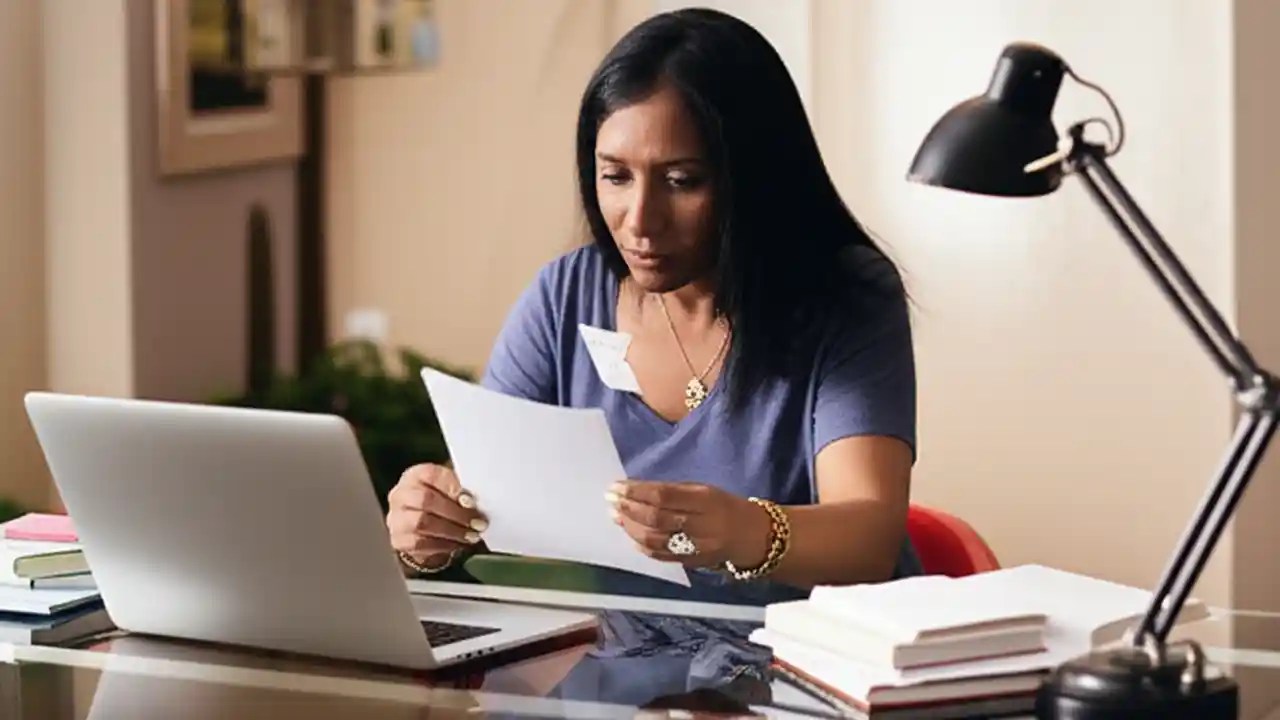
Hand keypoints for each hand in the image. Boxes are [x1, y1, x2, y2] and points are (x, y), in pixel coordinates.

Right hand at [387, 463, 487, 565]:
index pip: (431, 475)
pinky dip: (443, 545)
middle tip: (478, 522)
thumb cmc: (441, 503)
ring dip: (452, 530)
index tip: (472, 501)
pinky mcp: (398, 540)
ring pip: (422, 523)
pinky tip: (458, 544)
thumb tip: (473, 502)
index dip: (453, 488)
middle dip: (456, 513)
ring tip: (471, 535)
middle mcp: (401, 494)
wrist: (423, 529)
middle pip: (426, 500)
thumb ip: (461, 491)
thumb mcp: (451, 490)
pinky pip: (420, 543)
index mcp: (415, 475)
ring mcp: (396, 518)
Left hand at [606, 480, 770, 568]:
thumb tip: (637, 491)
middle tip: (611, 500)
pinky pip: (661, 555)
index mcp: (705, 500)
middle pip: (656, 518)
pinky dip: (642, 545)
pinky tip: (631, 535)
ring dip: (630, 527)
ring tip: (616, 516)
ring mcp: (696, 547)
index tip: (616, 486)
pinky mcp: (691, 562)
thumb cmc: (724, 506)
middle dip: (629, 509)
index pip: (663, 496)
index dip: (636, 492)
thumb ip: (674, 492)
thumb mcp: (705, 490)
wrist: (753, 537)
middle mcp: (701, 525)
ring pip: (655, 539)